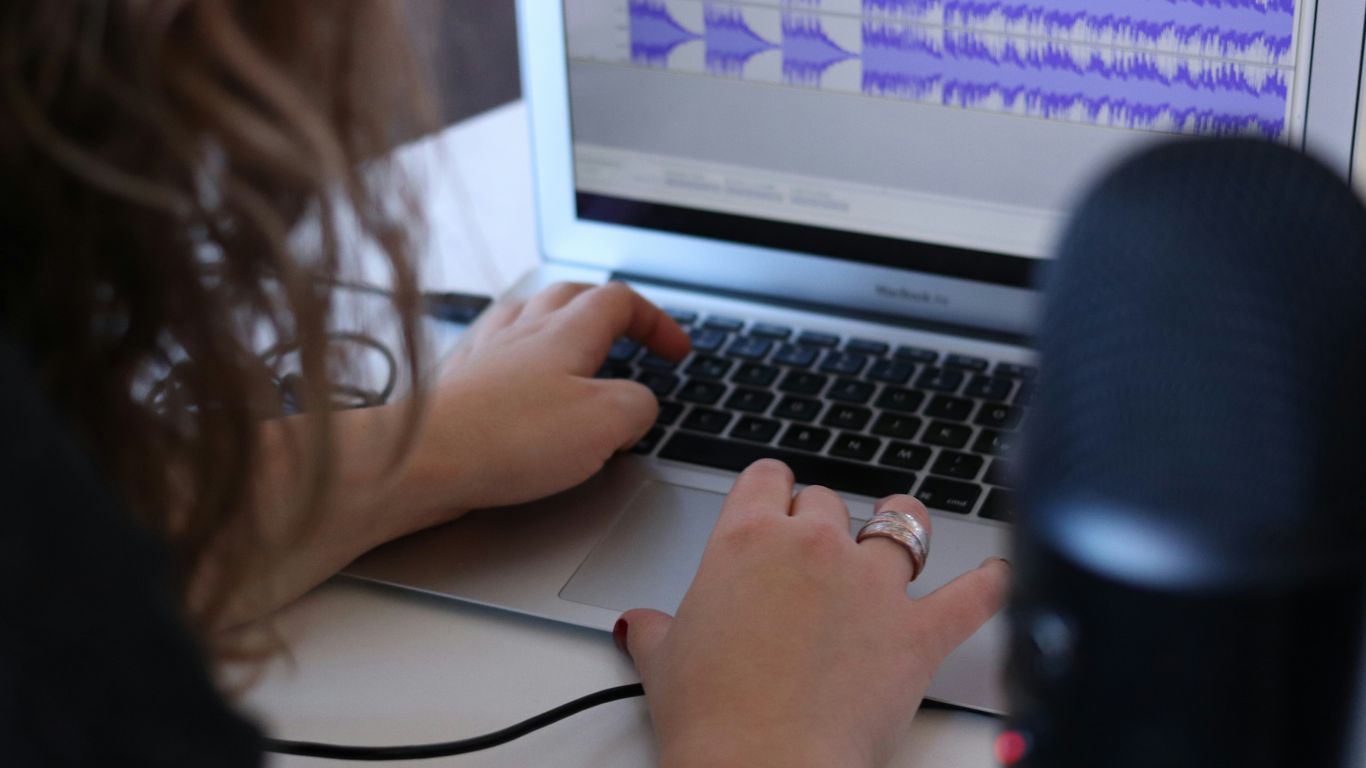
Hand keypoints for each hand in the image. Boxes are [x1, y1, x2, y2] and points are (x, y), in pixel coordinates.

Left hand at [402, 281, 689, 518]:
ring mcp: (485, 354)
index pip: (620, 300)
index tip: (676, 352)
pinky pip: (493, 349)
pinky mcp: (457, 385)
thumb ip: (638, 406)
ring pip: (527, 315)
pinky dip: (516, 353)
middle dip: (609, 310)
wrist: (420, 459)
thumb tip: (638, 407)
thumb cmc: (508, 438)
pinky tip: (514, 374)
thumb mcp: (607, 423)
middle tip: (629, 333)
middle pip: (571, 295)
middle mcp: (523, 332)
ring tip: (573, 341)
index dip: (656, 321)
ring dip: (559, 322)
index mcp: (567, 331)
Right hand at [617, 461, 1009, 767]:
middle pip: (827, 501)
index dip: (771, 490)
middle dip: (822, 520)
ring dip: (900, 526)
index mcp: (745, 540)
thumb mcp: (664, 664)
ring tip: (900, 532)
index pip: (766, 479)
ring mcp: (871, 584)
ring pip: (900, 524)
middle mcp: (812, 547)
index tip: (773, 502)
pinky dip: (989, 586)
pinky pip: (971, 597)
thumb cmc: (710, 718)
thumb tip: (640, 627)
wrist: (760, 767)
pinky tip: (997, 577)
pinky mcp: (917, 632)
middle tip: (814, 552)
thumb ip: (657, 632)